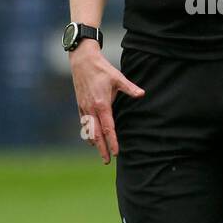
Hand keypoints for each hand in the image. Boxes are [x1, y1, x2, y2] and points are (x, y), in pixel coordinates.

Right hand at [70, 40, 144, 163]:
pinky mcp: (80, 105)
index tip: (116, 153)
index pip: (108, 128)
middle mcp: (91, 109)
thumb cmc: (102, 69)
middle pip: (96, 134)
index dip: (112, 141)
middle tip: (106, 161)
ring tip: (100, 153)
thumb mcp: (118, 77)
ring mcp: (84, 107)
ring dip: (94, 142)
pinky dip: (88, 133)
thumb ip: (130, 88)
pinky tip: (91, 138)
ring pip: (89, 130)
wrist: (82, 61)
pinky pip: (83, 123)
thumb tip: (142, 94)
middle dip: (101, 149)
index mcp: (102, 104)